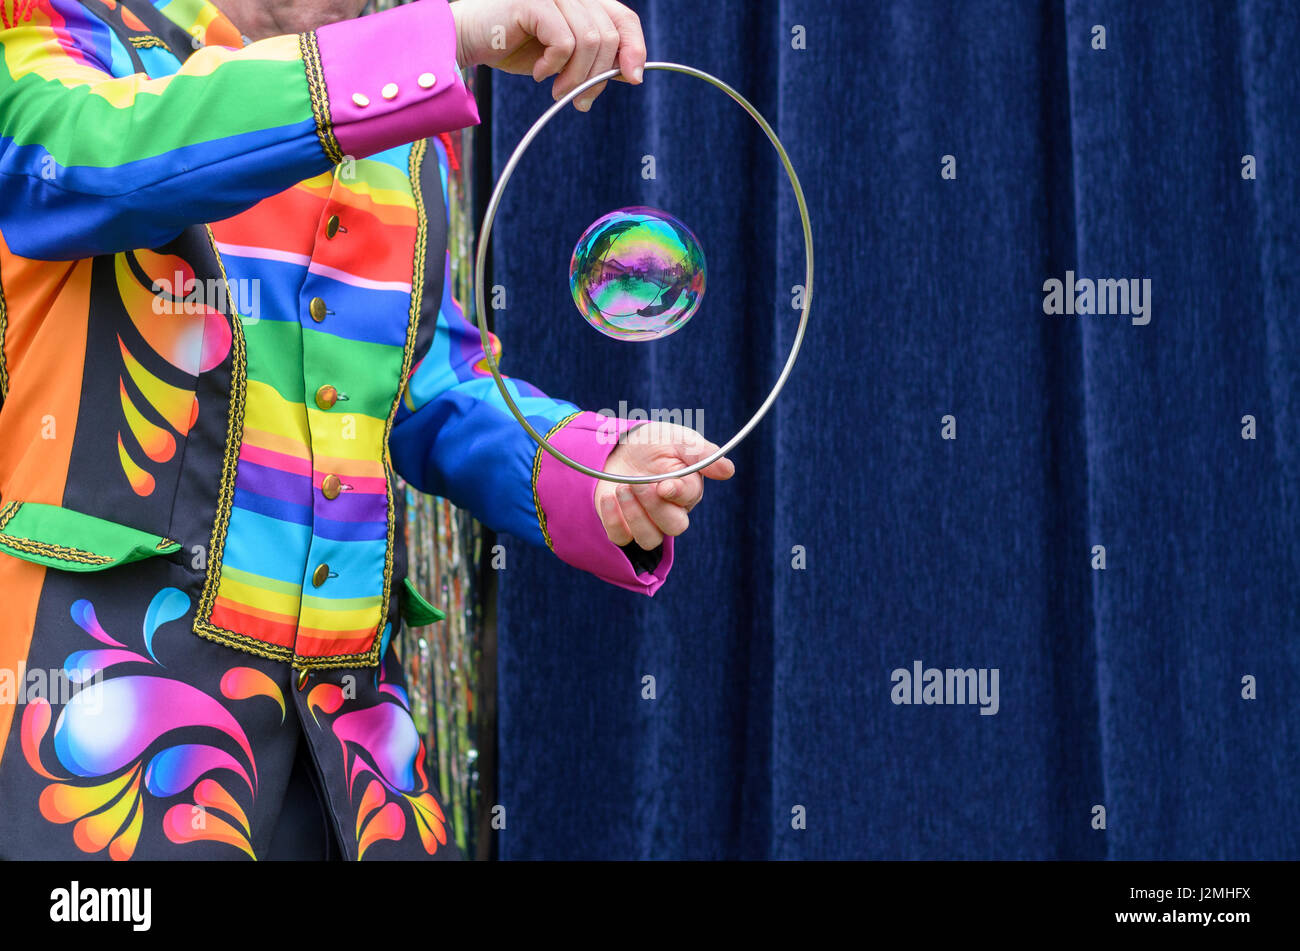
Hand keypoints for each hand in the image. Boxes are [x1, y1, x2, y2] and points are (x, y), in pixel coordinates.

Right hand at [449, 0, 645, 110]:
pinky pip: (565, 41)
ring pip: (590, 40)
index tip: (632, 79)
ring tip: (559, 91)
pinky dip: (555, 65)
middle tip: (579, 101)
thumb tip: (629, 73)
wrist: (468, 40)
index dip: (635, 49)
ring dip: (577, 76)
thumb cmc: (513, 46)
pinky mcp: (534, 1)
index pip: (624, 19)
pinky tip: (541, 73)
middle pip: (609, 35)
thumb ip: (594, 58)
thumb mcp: (563, 56)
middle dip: (599, 76)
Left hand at [594, 422, 735, 549]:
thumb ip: (702, 453)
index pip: (689, 499)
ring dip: (635, 516)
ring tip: (621, 489)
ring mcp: (646, 522)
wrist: (620, 445)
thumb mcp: (678, 439)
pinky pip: (621, 538)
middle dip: (655, 506)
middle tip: (638, 483)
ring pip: (650, 539)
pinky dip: (614, 520)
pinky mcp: (622, 527)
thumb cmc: (655, 442)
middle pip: (674, 526)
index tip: (664, 485)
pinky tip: (609, 497)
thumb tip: (728, 470)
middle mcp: (670, 511)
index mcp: (688, 490)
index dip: (678, 494)